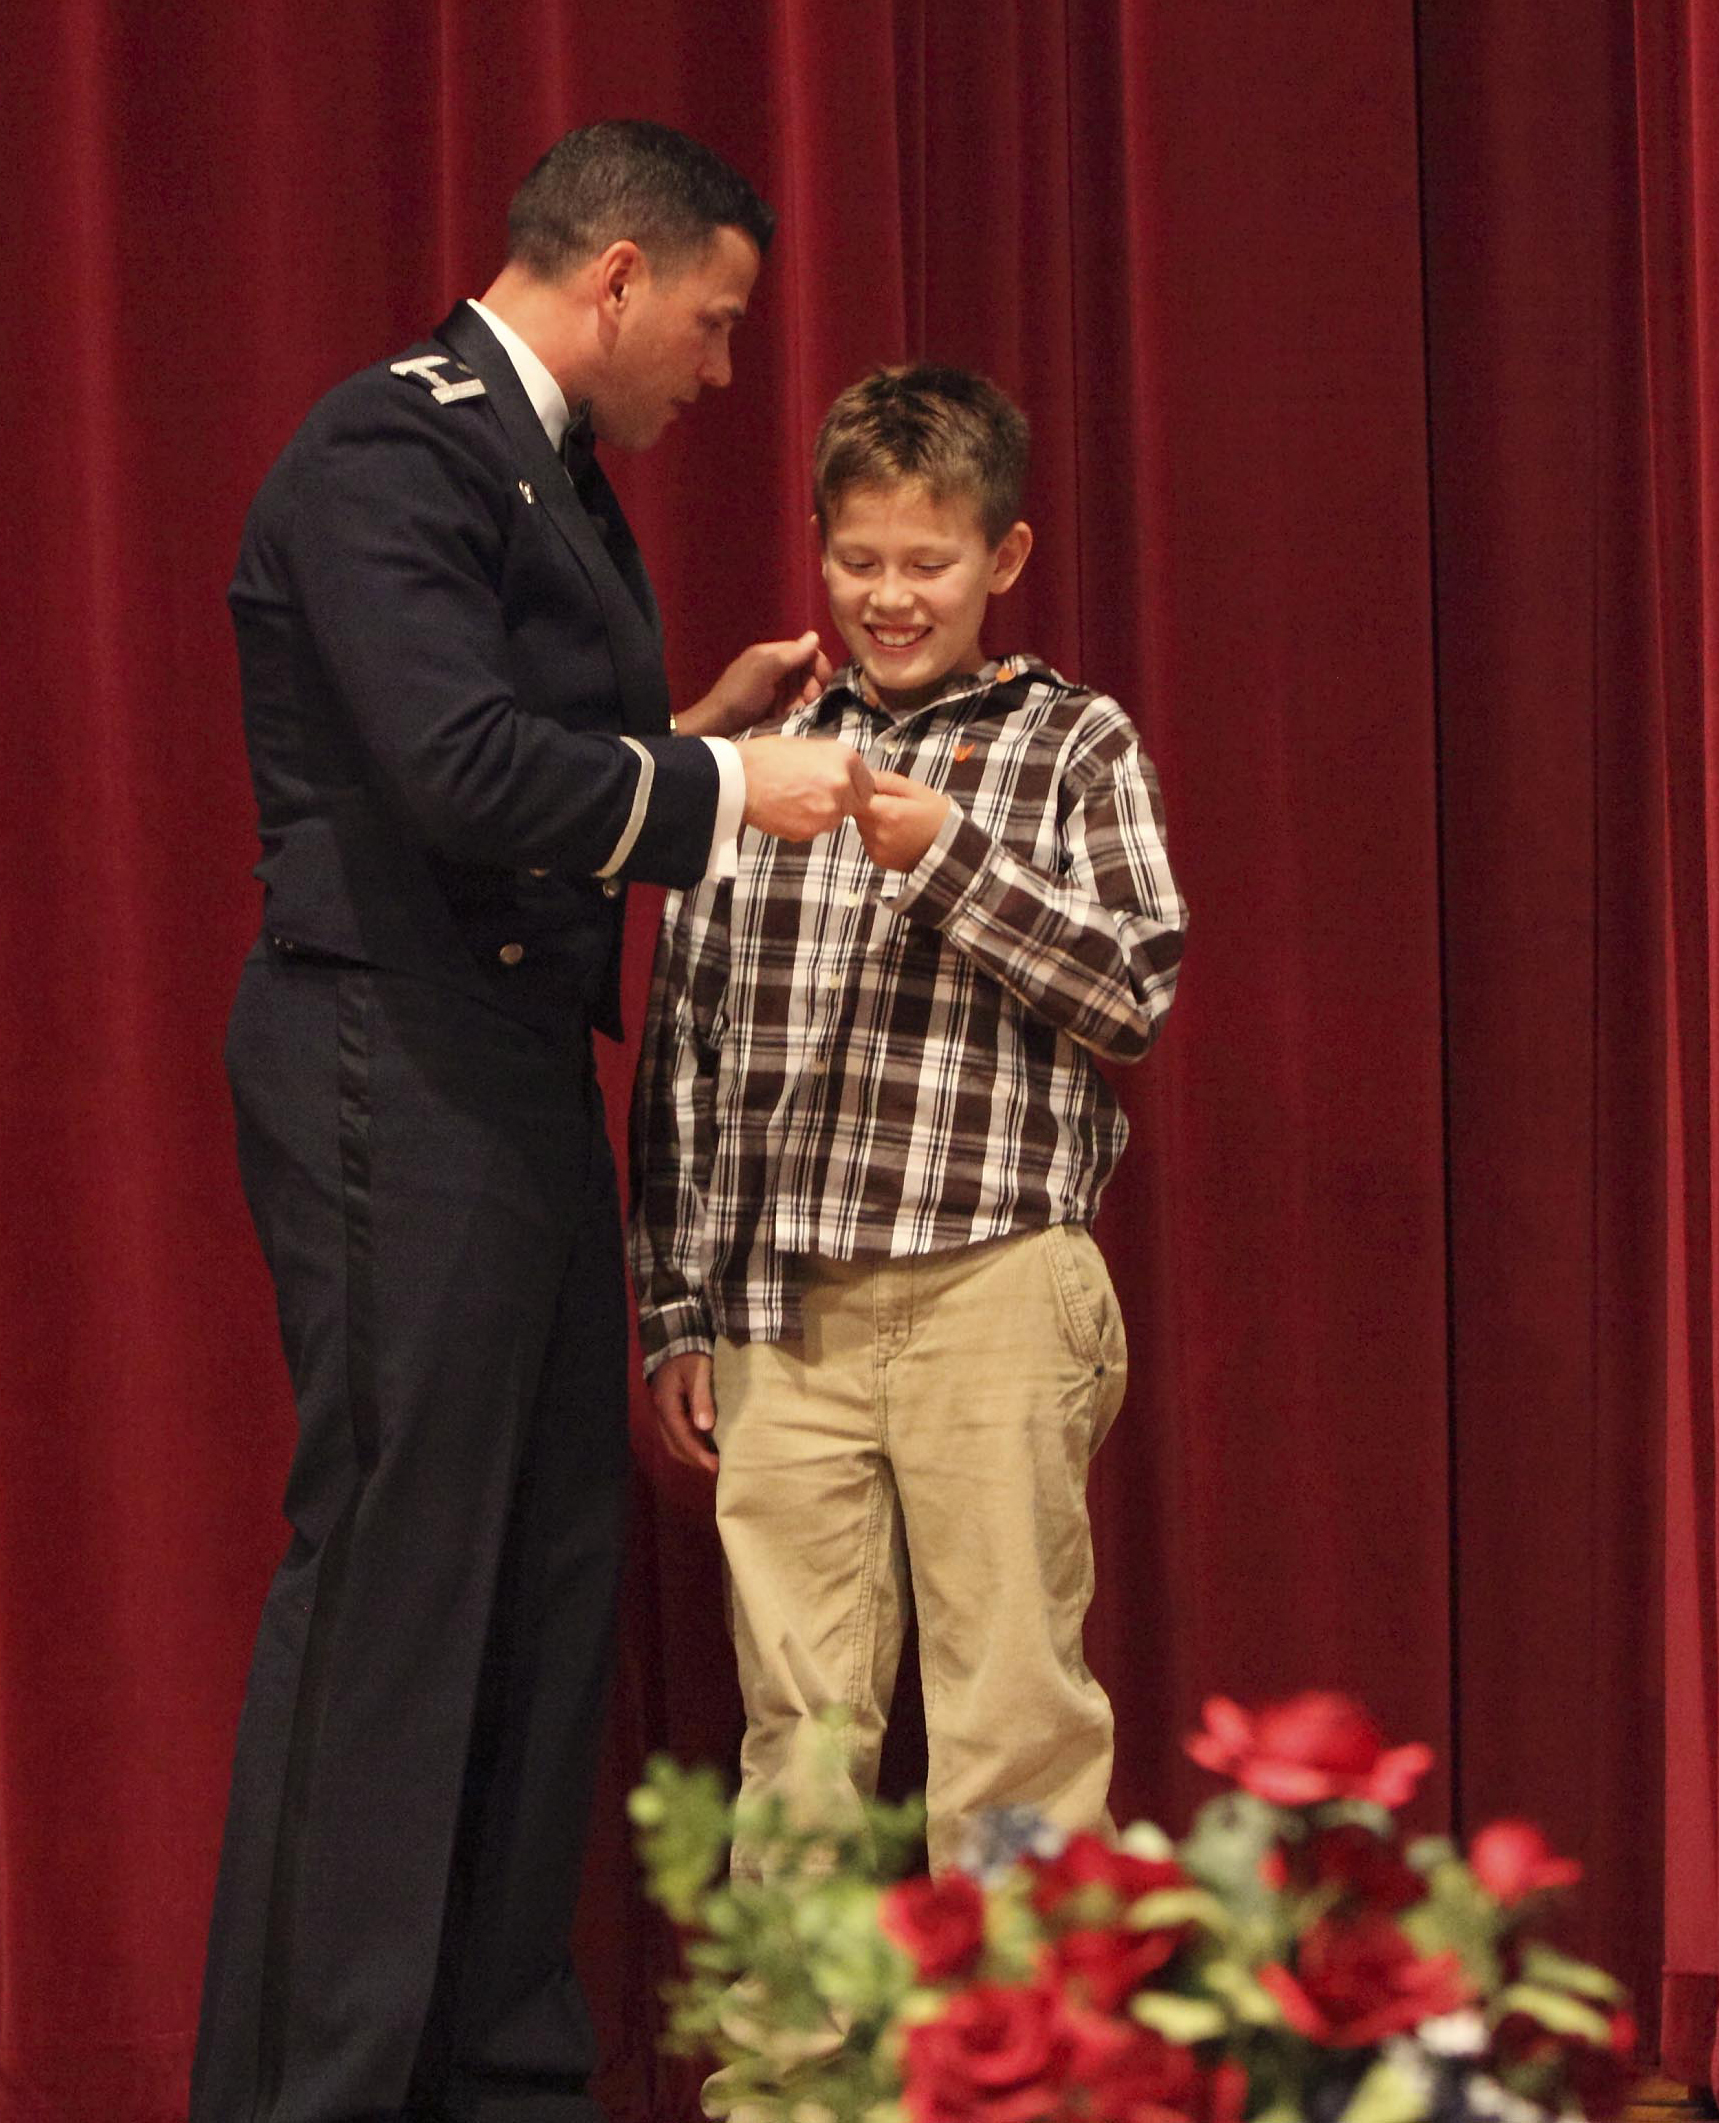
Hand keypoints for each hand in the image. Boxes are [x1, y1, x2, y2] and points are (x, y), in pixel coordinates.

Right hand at [649, 1352, 718, 1475]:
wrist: (677, 1339)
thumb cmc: (690, 1355)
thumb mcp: (699, 1372)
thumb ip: (701, 1398)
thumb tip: (705, 1427)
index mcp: (667, 1405)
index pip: (681, 1438)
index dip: (699, 1455)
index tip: (717, 1467)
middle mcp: (662, 1412)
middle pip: (675, 1446)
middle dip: (695, 1459)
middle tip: (718, 1468)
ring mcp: (663, 1412)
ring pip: (674, 1442)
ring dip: (692, 1453)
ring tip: (714, 1460)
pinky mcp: (670, 1409)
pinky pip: (677, 1433)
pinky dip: (691, 1443)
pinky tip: (707, 1443)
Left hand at [677, 630, 831, 738]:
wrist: (717, 724)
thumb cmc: (740, 696)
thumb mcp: (765, 672)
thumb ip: (790, 655)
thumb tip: (815, 636)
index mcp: (772, 653)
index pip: (808, 651)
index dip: (818, 668)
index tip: (818, 689)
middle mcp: (775, 665)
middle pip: (808, 670)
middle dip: (812, 686)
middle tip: (807, 703)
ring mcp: (773, 683)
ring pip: (802, 687)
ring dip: (803, 699)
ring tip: (791, 711)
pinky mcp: (772, 701)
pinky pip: (792, 700)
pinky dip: (793, 707)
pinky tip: (784, 714)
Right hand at [740, 735, 874, 839]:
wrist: (740, 778)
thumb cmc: (769, 757)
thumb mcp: (809, 747)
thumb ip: (834, 763)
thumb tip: (847, 776)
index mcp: (846, 758)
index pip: (868, 785)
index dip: (854, 788)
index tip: (840, 787)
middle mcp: (843, 784)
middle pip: (855, 804)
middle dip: (841, 802)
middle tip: (813, 794)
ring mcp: (829, 810)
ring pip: (836, 819)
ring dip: (822, 814)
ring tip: (796, 799)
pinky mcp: (812, 830)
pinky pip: (816, 830)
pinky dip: (805, 824)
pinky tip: (787, 810)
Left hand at [854, 768, 954, 871]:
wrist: (949, 850)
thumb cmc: (935, 815)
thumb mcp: (916, 790)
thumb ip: (887, 780)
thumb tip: (863, 773)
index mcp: (888, 812)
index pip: (857, 797)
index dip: (863, 792)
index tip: (875, 790)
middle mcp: (879, 833)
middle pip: (858, 812)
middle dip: (869, 805)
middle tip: (890, 805)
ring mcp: (877, 848)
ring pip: (862, 826)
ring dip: (871, 821)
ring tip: (895, 821)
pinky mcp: (877, 859)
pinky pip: (868, 841)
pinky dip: (876, 835)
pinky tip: (894, 834)